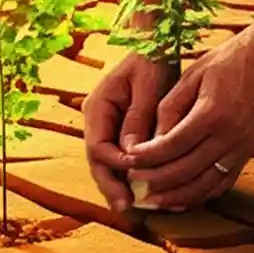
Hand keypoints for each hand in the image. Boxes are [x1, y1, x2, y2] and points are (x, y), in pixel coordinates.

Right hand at [82, 52, 177, 212]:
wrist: (156, 45)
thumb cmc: (152, 62)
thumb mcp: (148, 88)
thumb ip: (138, 120)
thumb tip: (132, 153)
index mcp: (97, 107)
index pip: (98, 145)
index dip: (115, 164)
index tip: (136, 173)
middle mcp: (97, 120)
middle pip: (98, 160)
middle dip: (110, 185)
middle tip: (125, 206)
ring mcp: (108, 126)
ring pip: (108, 163)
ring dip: (119, 184)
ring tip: (134, 206)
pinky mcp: (122, 131)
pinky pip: (122, 157)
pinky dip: (131, 174)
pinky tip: (146, 189)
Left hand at [124, 25, 253, 210]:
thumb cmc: (228, 62)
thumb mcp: (192, 76)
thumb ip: (170, 108)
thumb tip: (153, 139)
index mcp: (211, 114)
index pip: (172, 146)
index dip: (148, 157)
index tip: (128, 160)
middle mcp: (229, 137)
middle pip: (186, 170)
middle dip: (156, 181)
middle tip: (133, 183)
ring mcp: (242, 149)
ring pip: (205, 185)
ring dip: (177, 196)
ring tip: (154, 201)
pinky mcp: (248, 153)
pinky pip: (224, 183)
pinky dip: (203, 195)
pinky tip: (183, 198)